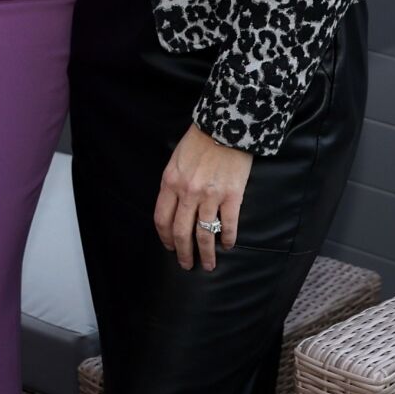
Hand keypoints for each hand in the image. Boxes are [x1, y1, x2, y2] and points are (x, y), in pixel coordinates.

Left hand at [153, 123, 252, 271]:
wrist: (224, 128)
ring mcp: (210, 196)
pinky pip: (228, 225)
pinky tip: (229, 246)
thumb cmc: (197, 142)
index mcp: (170, 182)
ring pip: (205, 234)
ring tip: (209, 265)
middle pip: (181, 231)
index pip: (162, 218)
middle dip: (183, 253)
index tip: (169, 248)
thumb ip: (172, 184)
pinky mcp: (232, 197)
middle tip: (187, 265)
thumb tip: (173, 208)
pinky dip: (228, 239)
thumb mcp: (175, 160)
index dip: (164, 237)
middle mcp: (187, 192)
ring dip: (206, 253)